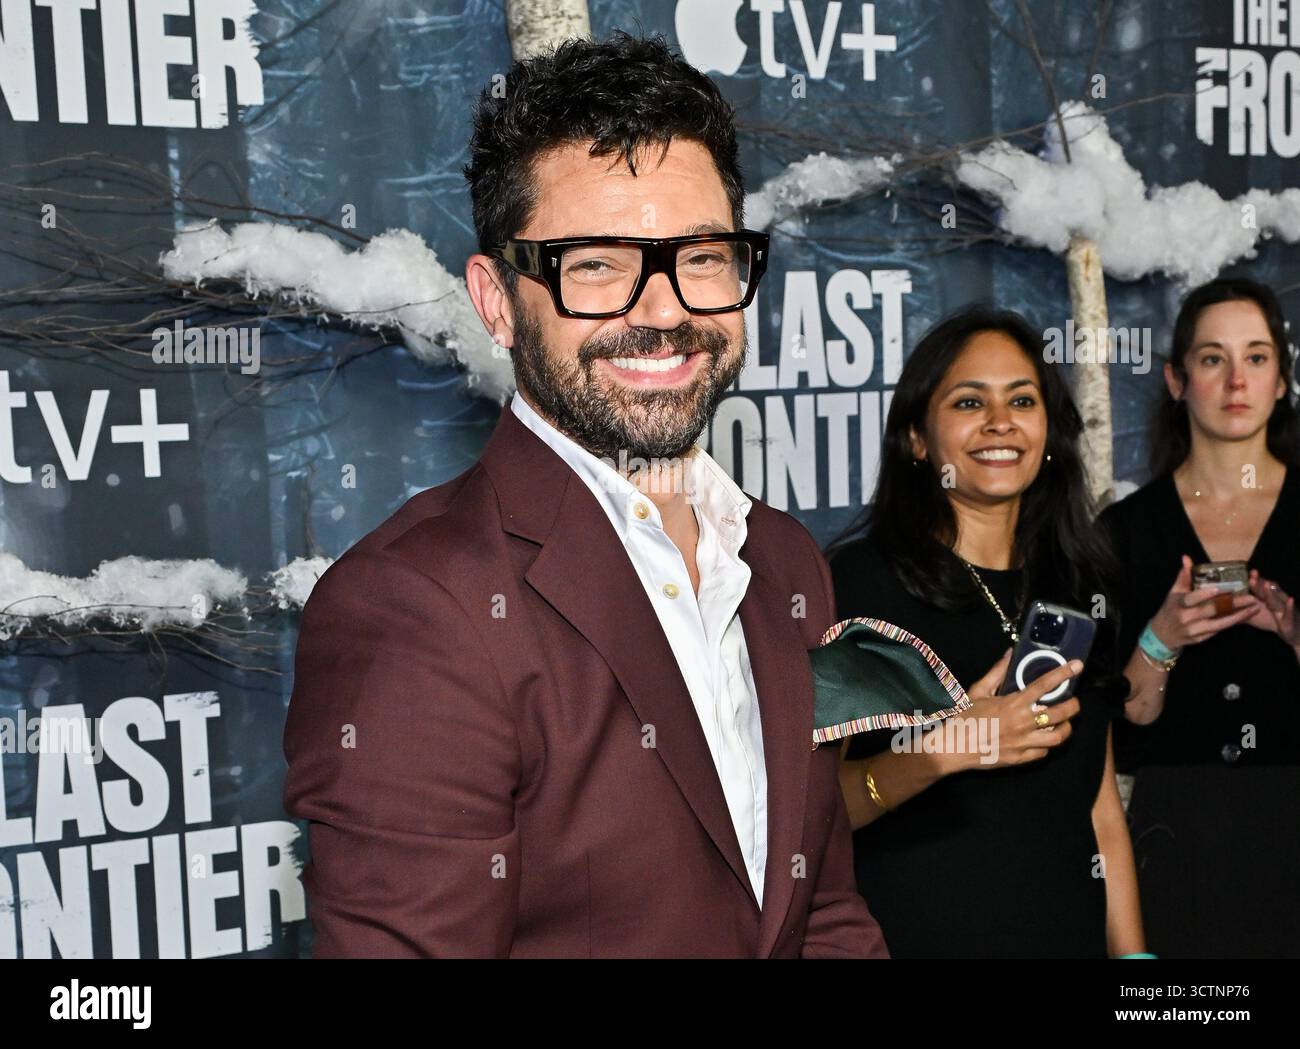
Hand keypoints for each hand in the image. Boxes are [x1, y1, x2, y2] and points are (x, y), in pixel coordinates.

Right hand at [949, 649, 1083, 770]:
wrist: (954, 746)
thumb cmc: (965, 717)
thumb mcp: (978, 691)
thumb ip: (997, 673)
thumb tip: (1010, 655)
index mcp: (1013, 703)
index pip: (1044, 685)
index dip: (1063, 673)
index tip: (1077, 666)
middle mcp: (1022, 722)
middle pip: (1060, 713)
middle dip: (1073, 706)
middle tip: (1073, 702)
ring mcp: (1023, 742)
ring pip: (1058, 737)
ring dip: (1065, 728)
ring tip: (1063, 724)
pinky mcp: (1021, 758)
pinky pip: (1043, 752)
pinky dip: (1046, 745)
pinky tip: (1041, 739)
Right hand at [1148, 555, 1260, 650]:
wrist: (1163, 634)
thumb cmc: (1170, 609)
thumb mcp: (1173, 592)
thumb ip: (1183, 576)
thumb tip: (1186, 558)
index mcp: (1179, 604)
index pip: (1191, 599)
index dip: (1204, 594)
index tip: (1218, 589)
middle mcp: (1186, 618)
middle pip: (1212, 610)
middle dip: (1233, 604)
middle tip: (1251, 597)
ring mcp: (1194, 630)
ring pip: (1220, 624)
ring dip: (1238, 616)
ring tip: (1254, 608)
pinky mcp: (1201, 639)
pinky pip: (1219, 630)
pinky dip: (1232, 623)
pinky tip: (1245, 616)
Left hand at [1246, 568, 1299, 649]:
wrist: (1291, 632)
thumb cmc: (1271, 620)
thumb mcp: (1253, 616)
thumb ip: (1238, 611)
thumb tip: (1220, 609)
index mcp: (1264, 599)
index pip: (1258, 588)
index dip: (1253, 580)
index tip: (1247, 572)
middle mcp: (1274, 600)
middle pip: (1266, 591)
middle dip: (1259, 583)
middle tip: (1251, 576)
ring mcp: (1283, 608)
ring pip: (1277, 599)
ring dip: (1272, 592)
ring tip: (1266, 584)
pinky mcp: (1290, 618)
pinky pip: (1290, 612)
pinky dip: (1290, 606)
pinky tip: (1290, 600)